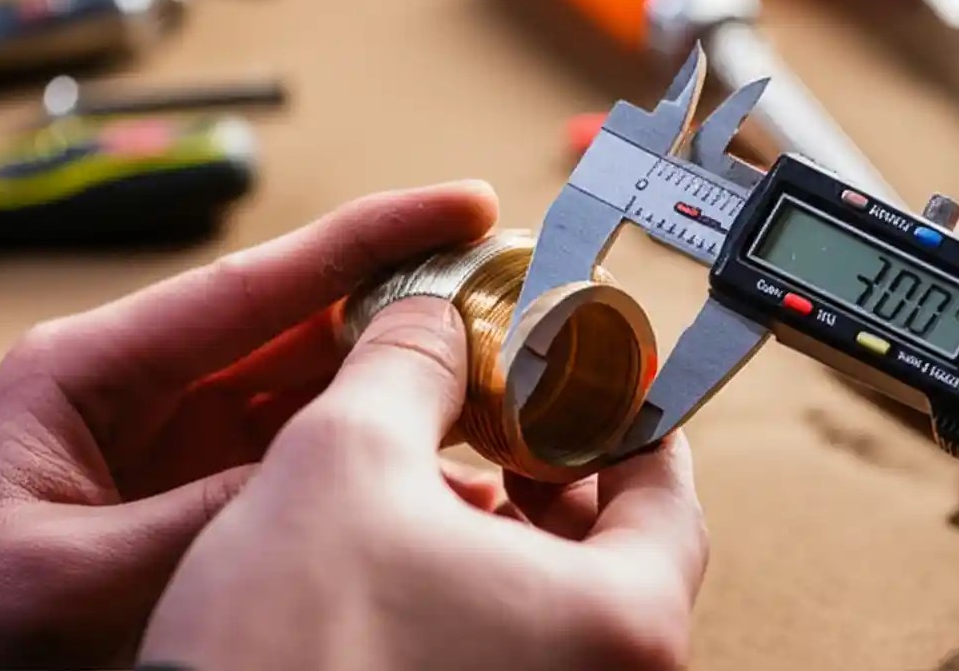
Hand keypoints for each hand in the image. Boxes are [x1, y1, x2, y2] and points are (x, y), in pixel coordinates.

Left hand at [0, 181, 496, 667]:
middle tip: (505, 297)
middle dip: (407, 305)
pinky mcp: (203, 503)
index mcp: (93, 373)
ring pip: (317, 394)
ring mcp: (181, 450)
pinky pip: (308, 463)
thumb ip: (211, 516)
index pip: (262, 285)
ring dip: (402, 384)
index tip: (465, 206)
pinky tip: (444, 472)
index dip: (374, 238)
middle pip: (303, 326)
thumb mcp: (74, 579)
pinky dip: (376, 462)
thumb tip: (337, 467)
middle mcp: (147, 394)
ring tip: (496, 379)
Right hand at [136, 297, 706, 668]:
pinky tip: (420, 549)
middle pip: (621, 546)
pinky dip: (487, 587)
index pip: (669, 491)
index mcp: (619, 621)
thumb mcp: (344, 460)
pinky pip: (523, 646)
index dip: (621, 412)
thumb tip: (432, 321)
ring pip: (566, 599)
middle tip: (511, 412)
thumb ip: (408, 366)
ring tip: (452, 471)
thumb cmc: (290, 651)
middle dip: (559, 465)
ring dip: (517, 525)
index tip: (587, 376)